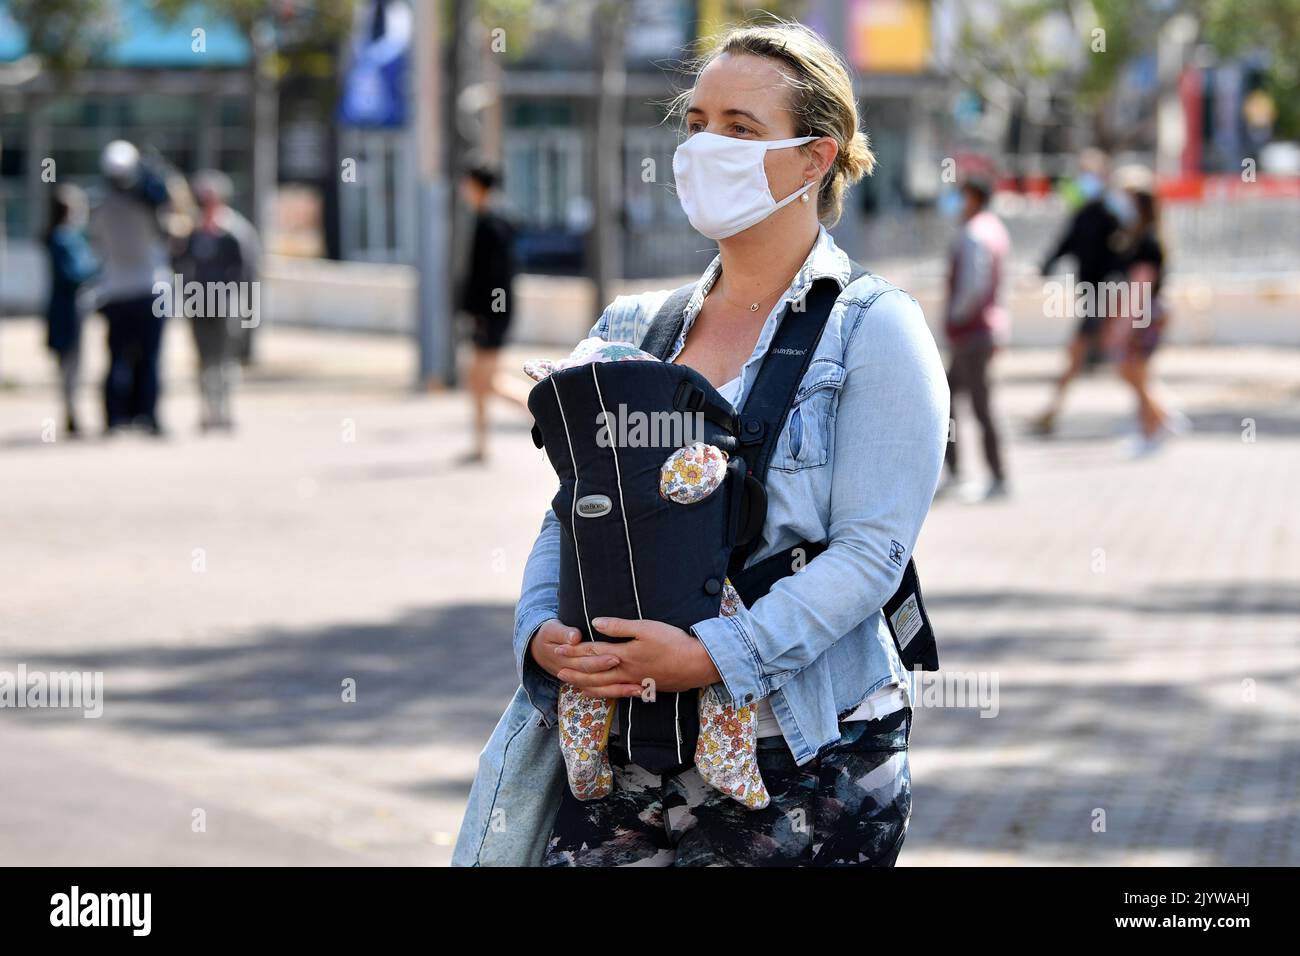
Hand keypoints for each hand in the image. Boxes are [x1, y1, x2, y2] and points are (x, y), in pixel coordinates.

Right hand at [529, 618, 629, 688]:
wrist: (537, 650)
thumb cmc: (548, 635)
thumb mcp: (552, 629)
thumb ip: (563, 632)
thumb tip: (575, 637)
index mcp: (564, 659)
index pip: (585, 661)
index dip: (600, 660)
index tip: (616, 657)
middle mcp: (573, 672)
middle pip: (595, 677)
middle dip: (616, 677)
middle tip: (638, 676)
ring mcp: (579, 678)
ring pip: (600, 688)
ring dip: (619, 690)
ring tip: (638, 690)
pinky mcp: (586, 680)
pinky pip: (601, 690)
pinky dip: (616, 693)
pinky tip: (634, 693)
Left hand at [555, 617, 720, 697]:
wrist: (696, 665)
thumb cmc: (672, 642)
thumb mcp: (646, 628)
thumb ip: (619, 627)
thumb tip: (595, 623)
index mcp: (623, 655)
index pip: (592, 653)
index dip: (574, 650)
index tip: (558, 648)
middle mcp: (624, 671)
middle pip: (593, 673)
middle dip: (574, 670)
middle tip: (556, 670)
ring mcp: (634, 682)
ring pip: (603, 686)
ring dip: (585, 684)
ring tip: (572, 684)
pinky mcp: (643, 687)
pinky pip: (617, 693)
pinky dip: (604, 693)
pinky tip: (600, 692)